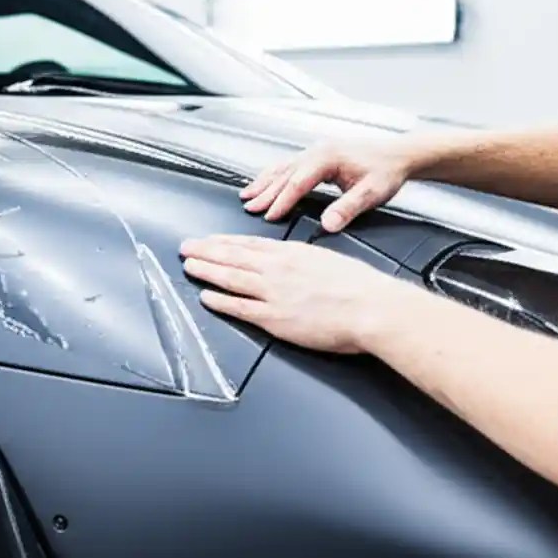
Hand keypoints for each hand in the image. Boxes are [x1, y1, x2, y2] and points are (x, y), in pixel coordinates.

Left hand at [180, 235, 415, 353]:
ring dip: (206, 270)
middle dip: (206, 250)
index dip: (225, 241)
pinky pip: (239, 307)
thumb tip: (294, 263)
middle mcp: (277, 269)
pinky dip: (219, 300)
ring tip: (189, 266)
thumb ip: (304, 261)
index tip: (209, 240)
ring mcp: (273, 292)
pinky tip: (206, 296)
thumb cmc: (359, 287)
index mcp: (291, 253)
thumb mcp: (327, 260)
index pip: (249, 244)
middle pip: (232, 256)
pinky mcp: (274, 317)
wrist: (371, 307)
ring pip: (230, 277)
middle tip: (186, 247)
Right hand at [241, 140, 415, 231]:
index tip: (269, 215)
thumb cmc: (387, 171)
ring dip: (264, 181)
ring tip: (247, 194)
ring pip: (283, 167)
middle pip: (284, 173)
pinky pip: (288, 164)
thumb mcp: (372, 193)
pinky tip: (265, 181)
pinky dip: (273, 174)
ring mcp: (316, 151)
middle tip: (249, 207)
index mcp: (328, 158)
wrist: (399, 154)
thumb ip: (348, 208)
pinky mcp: (317, 154)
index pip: (298, 182)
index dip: (282, 200)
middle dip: (265, 192)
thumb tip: (328, 225)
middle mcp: (318, 151)